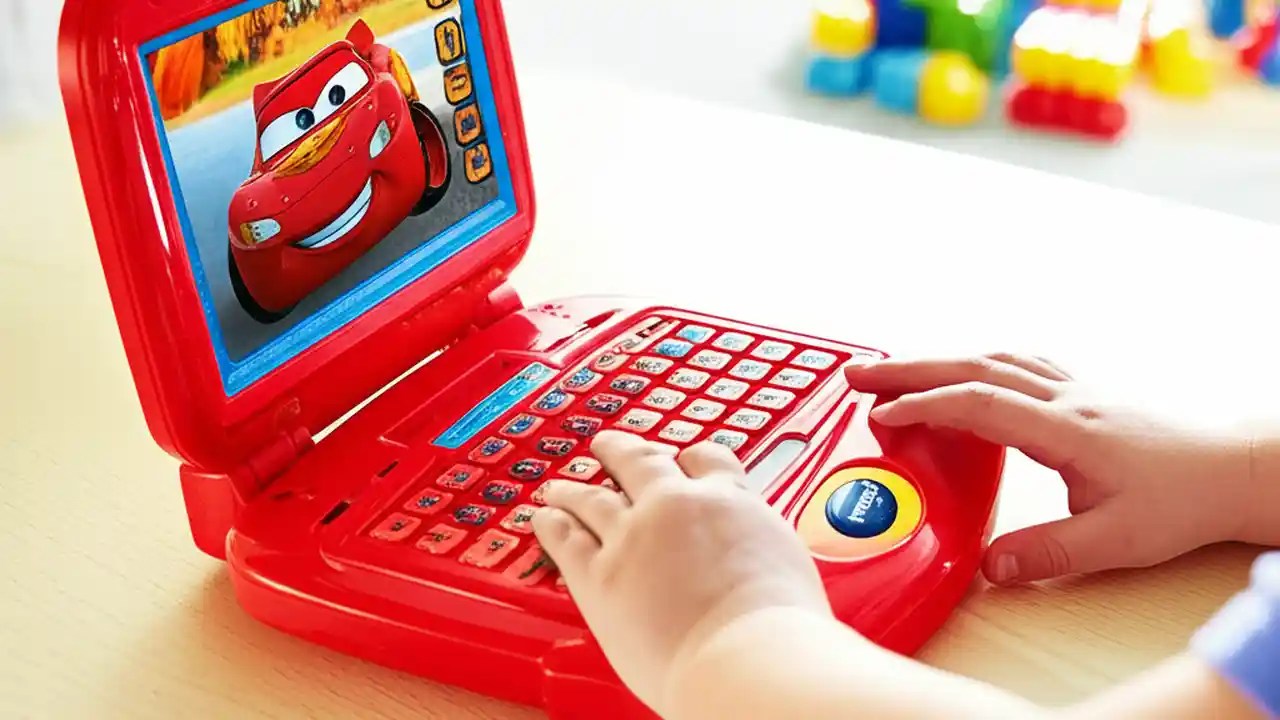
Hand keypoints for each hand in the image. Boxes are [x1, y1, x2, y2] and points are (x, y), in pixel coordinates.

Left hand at [531, 431, 831, 715]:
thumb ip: (759, 550)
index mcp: (731, 500)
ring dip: (573, 488)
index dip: (689, 458)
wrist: (748, 657)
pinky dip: (551, 524)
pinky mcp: (598, 573)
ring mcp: (632, 535)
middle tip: (610, 446)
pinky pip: (564, 538)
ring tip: (561, 486)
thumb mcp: (788, 564)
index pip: (707, 459)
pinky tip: (543, 518)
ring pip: (592, 496)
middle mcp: (677, 505)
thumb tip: (757, 564)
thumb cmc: (778, 629)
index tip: (682, 460)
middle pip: (641, 461)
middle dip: (622, 451)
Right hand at [845, 353, 1254, 585]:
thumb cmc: (1183, 499)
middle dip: (909, 368)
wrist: (1234, 468)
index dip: (926, 406)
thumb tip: (989, 566)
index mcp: (1067, 428)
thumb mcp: (1116, 541)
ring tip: (894, 369)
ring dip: (938, 359)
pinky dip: (975, 361)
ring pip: (993, 357)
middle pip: (974, 367)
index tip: (882, 415)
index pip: (980, 404)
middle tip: (858, 375)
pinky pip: (1016, 363)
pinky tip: (963, 369)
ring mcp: (1074, 389)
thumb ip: (1049, 553)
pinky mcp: (1080, 393)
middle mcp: (1066, 398)